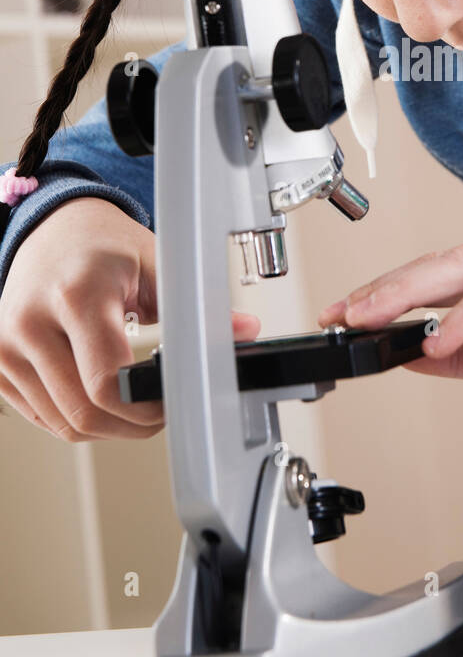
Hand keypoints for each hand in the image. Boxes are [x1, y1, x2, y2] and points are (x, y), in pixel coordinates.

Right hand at [0, 196, 260, 440]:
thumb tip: (244, 333)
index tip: (170, 403)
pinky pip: (41, 417)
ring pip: (62, 424)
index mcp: (75, 294)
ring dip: (105, 427)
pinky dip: (75, 417)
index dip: (145, 409)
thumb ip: (197, 306)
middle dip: (131, 425)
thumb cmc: (104, 244)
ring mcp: (4, 345)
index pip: (105, 384)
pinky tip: (97, 393)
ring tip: (132, 400)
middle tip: (159, 410)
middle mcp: (29, 321)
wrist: (52, 229)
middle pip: (83, 414)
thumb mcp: (158, 263)